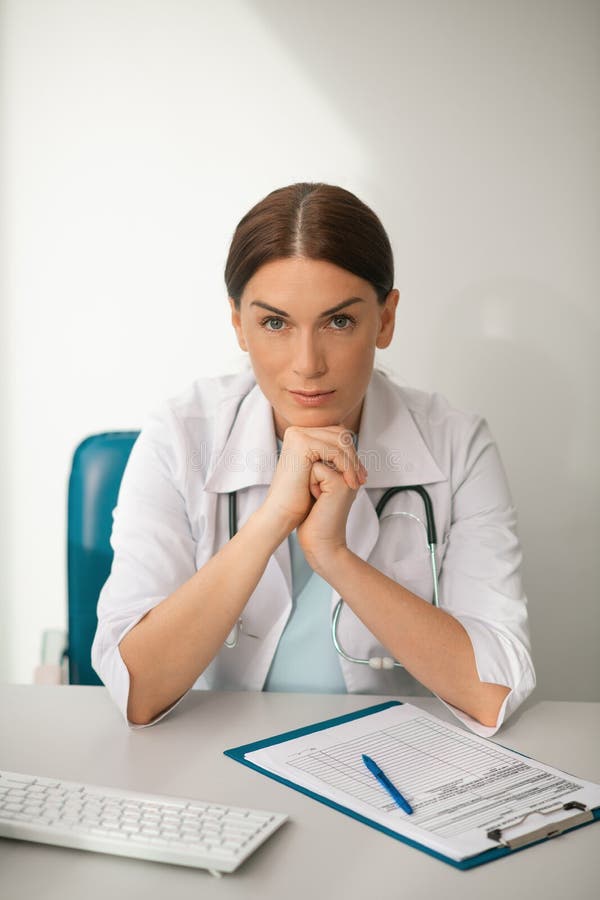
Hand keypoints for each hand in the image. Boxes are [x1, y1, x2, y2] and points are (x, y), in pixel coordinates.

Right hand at [261, 425, 366, 534]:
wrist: (282, 513)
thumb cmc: (300, 498)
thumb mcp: (321, 472)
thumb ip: (332, 455)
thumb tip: (352, 440)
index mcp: (300, 435)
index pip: (336, 434)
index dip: (351, 453)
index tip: (360, 474)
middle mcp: (298, 431)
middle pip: (339, 435)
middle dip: (354, 457)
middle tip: (362, 478)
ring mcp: (298, 435)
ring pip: (340, 442)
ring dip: (353, 463)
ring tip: (356, 482)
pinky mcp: (302, 443)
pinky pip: (335, 452)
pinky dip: (347, 467)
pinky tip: (350, 482)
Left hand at [296, 458, 363, 573]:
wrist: (320, 544)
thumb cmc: (314, 521)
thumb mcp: (315, 488)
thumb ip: (318, 469)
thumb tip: (310, 452)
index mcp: (345, 474)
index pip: (320, 454)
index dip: (310, 472)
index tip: (317, 494)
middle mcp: (350, 473)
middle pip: (320, 454)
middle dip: (312, 473)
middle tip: (318, 498)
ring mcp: (348, 476)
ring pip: (318, 459)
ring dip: (311, 479)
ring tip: (318, 498)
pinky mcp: (341, 482)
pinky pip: (316, 468)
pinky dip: (311, 484)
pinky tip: (319, 500)